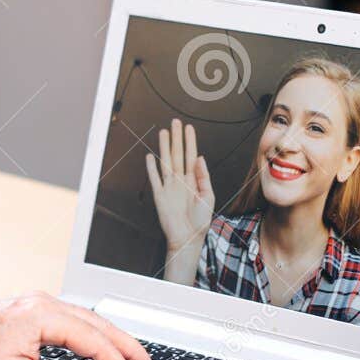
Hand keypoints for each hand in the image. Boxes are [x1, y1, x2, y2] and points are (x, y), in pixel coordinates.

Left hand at [0, 292, 157, 359]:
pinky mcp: (24, 311)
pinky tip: (96, 347)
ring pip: (85, 319)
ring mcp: (31, 304)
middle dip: (127, 348)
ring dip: (111, 340)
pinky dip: (91, 335)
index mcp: (40, 313)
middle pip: (97, 323)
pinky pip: (70, 320)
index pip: (94, 340)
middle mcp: (39, 302)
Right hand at [145, 119, 213, 283]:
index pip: (191, 156)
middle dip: (176, 138)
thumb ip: (203, 177)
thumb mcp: (209, 197)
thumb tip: (199, 157)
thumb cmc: (200, 221)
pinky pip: (154, 178)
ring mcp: (169, 187)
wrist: (188, 238)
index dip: (190, 141)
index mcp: (193, 180)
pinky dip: (151, 168)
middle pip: (177, 154)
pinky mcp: (159, 196)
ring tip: (163, 132)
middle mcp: (180, 181)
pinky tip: (150, 156)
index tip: (189, 128)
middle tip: (175, 122)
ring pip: (165, 162)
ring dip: (163, 147)